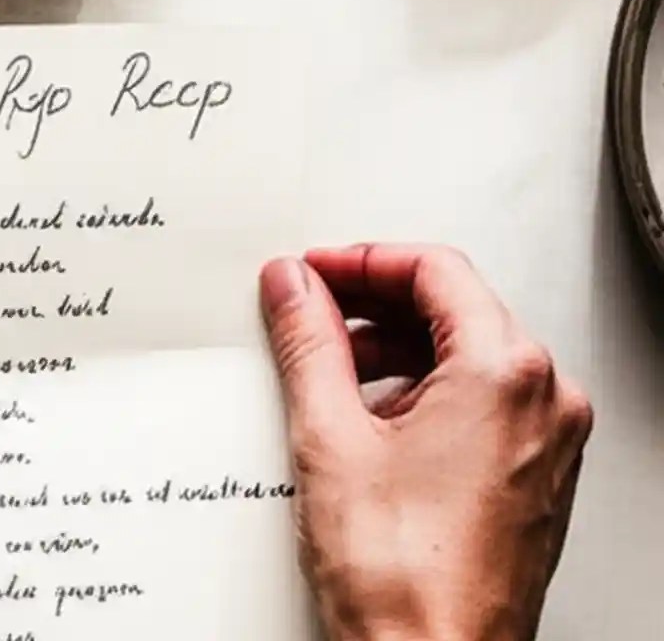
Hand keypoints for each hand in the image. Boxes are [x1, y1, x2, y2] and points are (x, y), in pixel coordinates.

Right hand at [260, 245, 591, 640]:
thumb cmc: (403, 578)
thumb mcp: (330, 437)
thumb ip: (309, 343)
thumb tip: (293, 288)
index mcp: (506, 374)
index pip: (434, 270)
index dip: (361, 260)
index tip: (314, 272)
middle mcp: (544, 401)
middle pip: (455, 309)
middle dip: (374, 304)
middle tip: (311, 313)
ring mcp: (546, 442)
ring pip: (467, 358)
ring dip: (396, 351)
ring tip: (331, 374)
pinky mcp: (532, 477)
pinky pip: (480, 405)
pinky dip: (423, 395)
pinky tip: (369, 424)